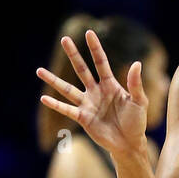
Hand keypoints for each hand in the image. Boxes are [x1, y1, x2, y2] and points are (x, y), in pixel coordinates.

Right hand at [37, 30, 147, 159]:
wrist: (129, 144)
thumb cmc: (137, 122)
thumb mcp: (139, 102)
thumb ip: (135, 84)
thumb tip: (137, 63)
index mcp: (110, 85)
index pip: (101, 62)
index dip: (95, 48)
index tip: (89, 33)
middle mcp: (96, 92)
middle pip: (82, 70)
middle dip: (74, 55)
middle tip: (64, 39)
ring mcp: (88, 104)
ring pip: (67, 89)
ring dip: (54, 80)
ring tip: (39, 70)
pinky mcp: (83, 118)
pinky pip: (67, 109)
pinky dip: (55, 105)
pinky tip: (43, 98)